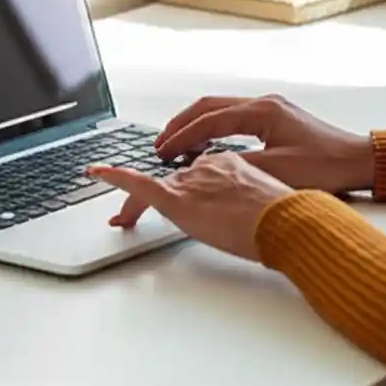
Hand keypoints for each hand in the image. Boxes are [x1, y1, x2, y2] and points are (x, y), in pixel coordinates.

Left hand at [87, 151, 292, 259]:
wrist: (289, 223)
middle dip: (155, 201)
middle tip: (133, 217)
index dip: (184, 189)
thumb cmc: (285, 220)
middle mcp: (206, 166)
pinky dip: (115, 176)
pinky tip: (97, 172)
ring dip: (134, 205)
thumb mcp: (264, 205)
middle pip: (171, 183)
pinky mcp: (177, 198)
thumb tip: (237, 216)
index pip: (195, 173)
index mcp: (229, 163)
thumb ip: (245, 203)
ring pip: (154, 190)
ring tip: (121, 221)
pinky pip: (138, 184)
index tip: (181, 197)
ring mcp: (191, 180)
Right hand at [155, 94, 373, 193]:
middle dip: (181, 125)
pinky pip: (234, 119)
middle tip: (159, 145)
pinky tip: (207, 146)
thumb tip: (208, 169)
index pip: (209, 120)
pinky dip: (213, 130)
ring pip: (221, 110)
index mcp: (262, 111)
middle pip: (209, 106)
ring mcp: (271, 109)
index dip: (182, 137)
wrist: (360, 161)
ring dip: (196, 126)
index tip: (162, 152)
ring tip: (176, 145)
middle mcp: (264, 103)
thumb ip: (240, 167)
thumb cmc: (327, 167)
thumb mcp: (278, 172)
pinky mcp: (277, 120)